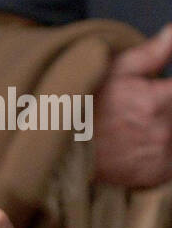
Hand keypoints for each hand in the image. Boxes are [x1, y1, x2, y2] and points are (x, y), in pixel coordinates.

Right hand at [94, 25, 171, 188]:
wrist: (66, 153)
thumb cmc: (89, 107)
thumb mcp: (116, 70)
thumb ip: (152, 52)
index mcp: (158, 102)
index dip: (169, 91)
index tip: (161, 92)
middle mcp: (163, 131)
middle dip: (168, 107)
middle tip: (143, 109)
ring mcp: (159, 156)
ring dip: (167, 129)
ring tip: (143, 125)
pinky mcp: (155, 175)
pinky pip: (171, 164)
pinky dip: (164, 153)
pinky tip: (147, 144)